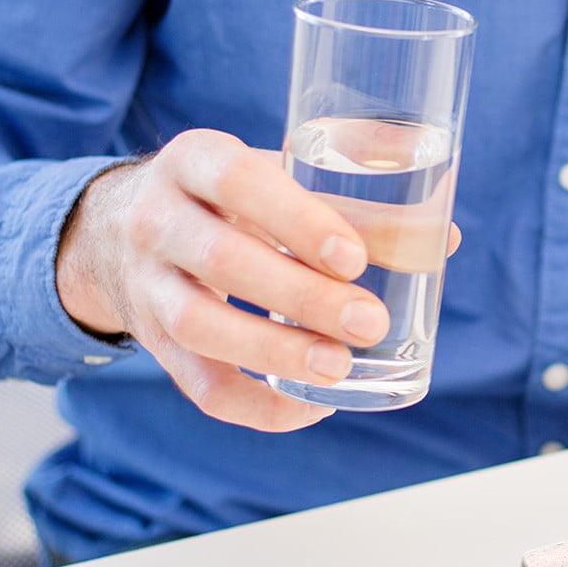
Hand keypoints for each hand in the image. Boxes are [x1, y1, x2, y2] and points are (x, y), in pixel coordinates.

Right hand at [56, 130, 459, 430]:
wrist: (121, 229)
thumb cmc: (233, 197)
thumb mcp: (276, 172)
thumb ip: (356, 197)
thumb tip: (446, 237)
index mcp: (195, 160)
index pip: (237, 182)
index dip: (298, 221)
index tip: (355, 257)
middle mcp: (157, 219)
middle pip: (221, 261)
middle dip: (302, 297)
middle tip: (371, 322)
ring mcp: (147, 285)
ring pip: (200, 327)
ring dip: (276, 353)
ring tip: (342, 369)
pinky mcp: (154, 342)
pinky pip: (199, 386)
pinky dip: (258, 406)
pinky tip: (314, 405)